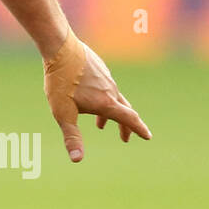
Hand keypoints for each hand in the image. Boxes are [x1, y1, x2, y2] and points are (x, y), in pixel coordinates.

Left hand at [43, 31, 150, 162]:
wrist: (60, 48)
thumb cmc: (60, 82)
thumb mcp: (63, 113)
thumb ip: (71, 136)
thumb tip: (77, 160)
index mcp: (106, 103)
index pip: (129, 119)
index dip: (139, 130)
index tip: (148, 136)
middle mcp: (110, 90)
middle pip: (124, 110)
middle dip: (125, 126)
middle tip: (124, 138)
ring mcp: (105, 77)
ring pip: (113, 97)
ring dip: (110, 112)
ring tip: (99, 122)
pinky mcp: (98, 67)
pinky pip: (105, 85)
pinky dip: (103, 96)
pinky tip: (90, 95)